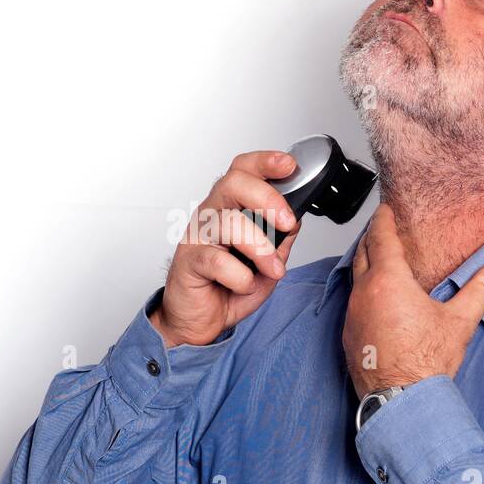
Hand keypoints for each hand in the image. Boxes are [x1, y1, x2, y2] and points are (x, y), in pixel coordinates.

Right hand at [149, 150, 301, 347]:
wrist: (199, 321)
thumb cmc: (227, 286)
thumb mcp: (266, 261)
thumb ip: (280, 239)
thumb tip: (295, 220)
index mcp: (229, 207)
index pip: (242, 170)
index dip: (265, 162)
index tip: (289, 165)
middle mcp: (211, 215)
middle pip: (233, 183)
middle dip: (267, 199)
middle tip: (286, 222)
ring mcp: (197, 236)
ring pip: (230, 223)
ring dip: (260, 248)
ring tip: (273, 270)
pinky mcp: (189, 261)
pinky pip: (219, 261)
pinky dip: (240, 277)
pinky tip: (244, 285)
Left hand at [342, 203, 483, 397]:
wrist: (400, 401)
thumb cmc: (424, 364)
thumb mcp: (458, 322)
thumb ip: (481, 290)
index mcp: (389, 282)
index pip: (381, 238)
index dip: (382, 220)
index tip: (383, 209)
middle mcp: (364, 294)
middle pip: (361, 253)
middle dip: (370, 237)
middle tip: (379, 228)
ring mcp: (352, 315)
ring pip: (355, 279)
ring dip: (364, 265)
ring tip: (378, 261)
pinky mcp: (349, 335)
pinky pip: (353, 304)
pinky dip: (362, 292)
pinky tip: (375, 300)